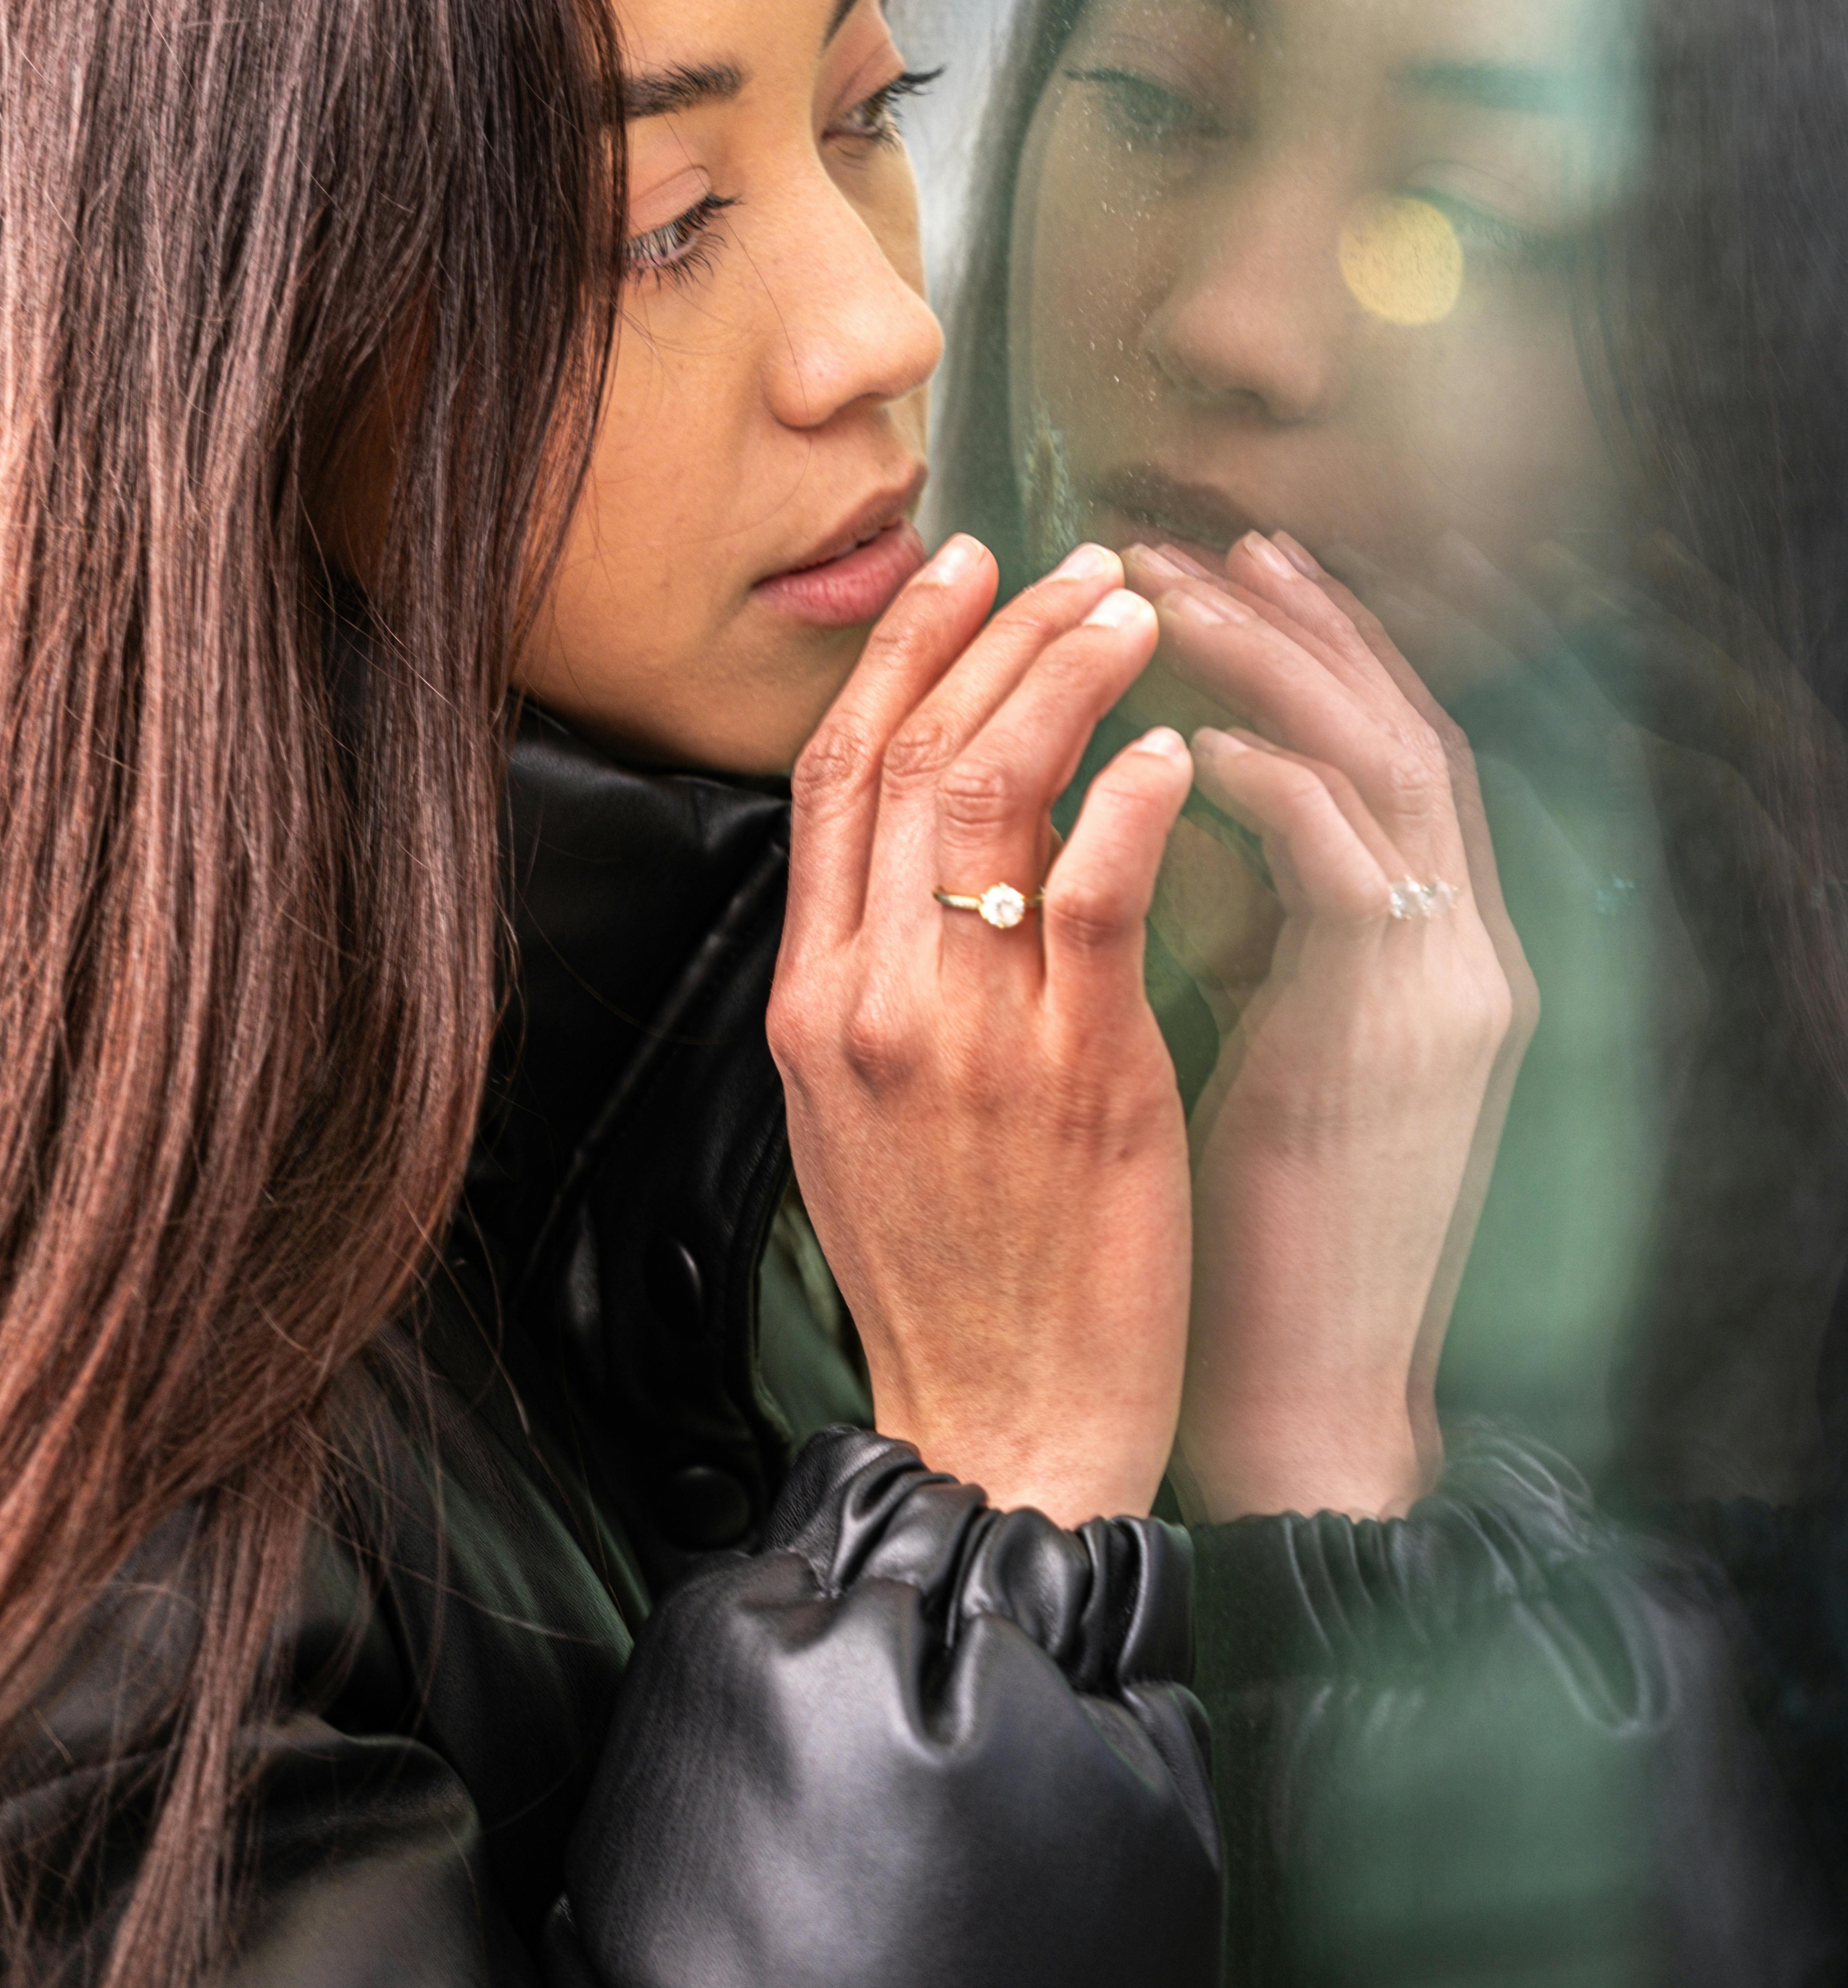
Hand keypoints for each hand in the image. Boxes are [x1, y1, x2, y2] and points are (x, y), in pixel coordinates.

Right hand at [770, 534, 1194, 1524]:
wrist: (999, 1424)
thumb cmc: (945, 1270)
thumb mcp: (856, 1108)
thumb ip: (879, 971)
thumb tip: (937, 831)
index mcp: (814, 1002)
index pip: (835, 776)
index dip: (897, 655)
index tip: (961, 571)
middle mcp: (872, 1001)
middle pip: (908, 756)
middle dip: (992, 632)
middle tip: (1071, 564)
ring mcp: (968, 1036)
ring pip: (994, 795)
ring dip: (1065, 678)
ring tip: (1133, 611)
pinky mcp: (1079, 1073)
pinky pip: (1097, 897)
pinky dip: (1132, 800)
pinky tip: (1172, 744)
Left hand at [1123, 533, 1530, 1522]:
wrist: (1295, 1393)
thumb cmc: (1225, 1224)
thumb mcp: (1232, 1038)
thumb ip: (1212, 929)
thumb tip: (1113, 822)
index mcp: (1414, 949)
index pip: (1373, 744)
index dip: (1301, 642)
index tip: (1209, 564)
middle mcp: (1454, 949)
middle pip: (1397, 722)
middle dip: (1291, 622)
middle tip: (1181, 540)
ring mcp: (1446, 989)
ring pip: (1390, 764)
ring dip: (1277, 670)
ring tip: (1167, 596)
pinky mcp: (1408, 1039)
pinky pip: (1349, 870)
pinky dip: (1274, 792)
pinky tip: (1190, 749)